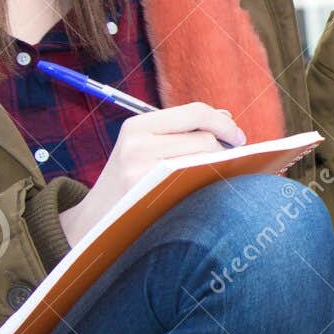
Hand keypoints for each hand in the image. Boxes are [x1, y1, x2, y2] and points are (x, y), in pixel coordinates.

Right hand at [58, 104, 244, 244]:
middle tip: (231, 162)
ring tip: (215, 175)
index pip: (195, 112)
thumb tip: (226, 115)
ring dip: (219, 168)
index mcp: (137, 126)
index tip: (239, 137)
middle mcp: (138, 144)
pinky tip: (208, 190)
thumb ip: (182, 130)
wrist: (94, 221)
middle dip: (224, 150)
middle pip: (206, 138)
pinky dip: (209, 184)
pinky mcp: (151, 195)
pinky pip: (198, 183)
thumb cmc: (130, 182)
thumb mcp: (144, 147)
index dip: (224, 122)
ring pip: (205, 160)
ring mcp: (143, 171)